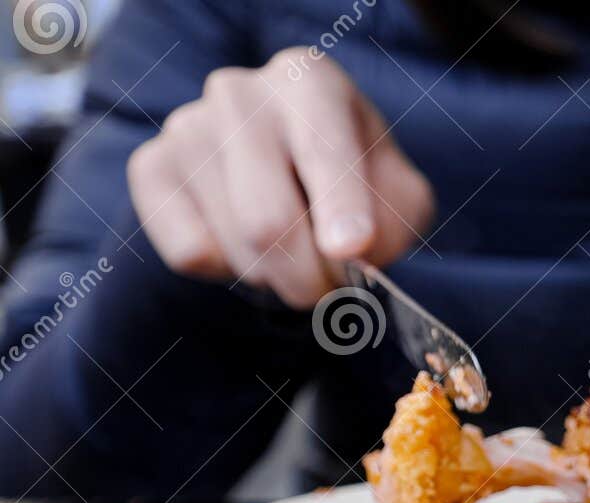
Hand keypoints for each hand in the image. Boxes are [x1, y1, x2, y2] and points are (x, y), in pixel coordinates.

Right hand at [128, 48, 434, 309]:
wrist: (289, 173)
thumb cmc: (355, 181)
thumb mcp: (398, 196)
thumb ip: (391, 222)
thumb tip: (349, 253)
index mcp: (310, 83)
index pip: (323, 150)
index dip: (340, 205)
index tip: (351, 249)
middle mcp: (240, 94)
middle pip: (268, 219)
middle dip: (309, 277)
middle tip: (330, 292)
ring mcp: (187, 127)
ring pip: (234, 243)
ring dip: (275, 277)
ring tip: (292, 253)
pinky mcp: (150, 167)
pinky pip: (189, 252)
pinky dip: (228, 270)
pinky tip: (244, 241)